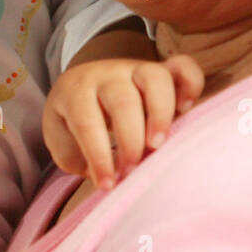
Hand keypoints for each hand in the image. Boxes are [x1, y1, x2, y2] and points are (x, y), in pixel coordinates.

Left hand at [43, 55, 202, 189]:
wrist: (82, 83)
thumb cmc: (73, 119)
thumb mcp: (60, 139)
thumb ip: (75, 157)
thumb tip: (104, 173)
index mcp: (77, 91)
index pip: (87, 122)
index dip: (99, 156)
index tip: (108, 185)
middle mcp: (108, 75)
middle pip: (123, 100)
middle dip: (131, 141)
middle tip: (132, 170)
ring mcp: (136, 69)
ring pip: (155, 78)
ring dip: (161, 113)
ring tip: (158, 145)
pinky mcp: (161, 70)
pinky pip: (183, 67)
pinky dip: (191, 84)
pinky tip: (186, 110)